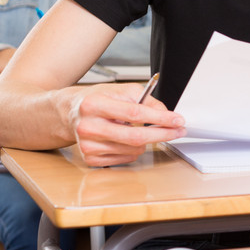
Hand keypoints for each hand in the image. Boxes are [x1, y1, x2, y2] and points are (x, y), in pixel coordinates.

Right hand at [68, 82, 185, 166]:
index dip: (160, 117)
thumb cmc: (98, 100)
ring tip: (137, 129)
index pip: (134, 113)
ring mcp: (87, 145)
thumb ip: (146, 99)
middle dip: (162, 134)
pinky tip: (124, 139)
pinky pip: (125, 159)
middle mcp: (88, 126)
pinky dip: (133, 150)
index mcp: (94, 104)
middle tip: (178, 130)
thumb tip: (167, 113)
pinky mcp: (89, 158)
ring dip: (145, 142)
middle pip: (134, 136)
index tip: (178, 119)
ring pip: (132, 150)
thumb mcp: (122, 90)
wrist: (71, 113)